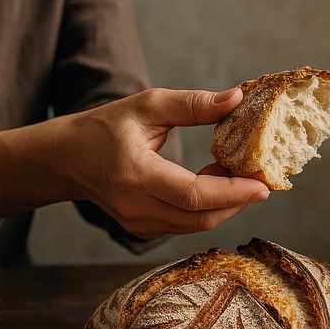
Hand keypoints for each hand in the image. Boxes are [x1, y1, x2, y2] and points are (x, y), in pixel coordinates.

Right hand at [0, 87, 268, 236]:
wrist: (67, 159)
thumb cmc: (106, 127)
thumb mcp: (147, 105)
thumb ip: (193, 104)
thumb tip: (237, 98)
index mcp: (135, 175)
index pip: (193, 195)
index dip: (232, 193)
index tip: (263, 185)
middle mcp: (136, 208)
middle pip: (201, 218)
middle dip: (237, 200)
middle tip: (257, 174)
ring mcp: (139, 225)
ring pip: (197, 225)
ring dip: (224, 202)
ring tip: (231, 170)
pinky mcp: (144, 231)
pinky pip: (187, 224)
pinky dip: (208, 207)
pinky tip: (211, 181)